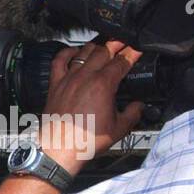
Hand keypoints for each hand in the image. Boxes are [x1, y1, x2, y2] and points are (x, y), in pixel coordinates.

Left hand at [38, 39, 144, 174]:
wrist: (59, 150)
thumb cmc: (85, 141)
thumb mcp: (119, 129)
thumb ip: (133, 113)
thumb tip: (138, 106)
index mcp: (103, 84)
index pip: (122, 61)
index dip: (132, 53)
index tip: (138, 49)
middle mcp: (85, 77)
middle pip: (104, 51)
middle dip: (117, 44)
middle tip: (124, 43)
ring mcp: (68, 79)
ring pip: (83, 52)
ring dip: (96, 46)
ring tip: (104, 46)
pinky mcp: (55, 85)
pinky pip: (58, 61)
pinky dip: (67, 53)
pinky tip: (74, 51)